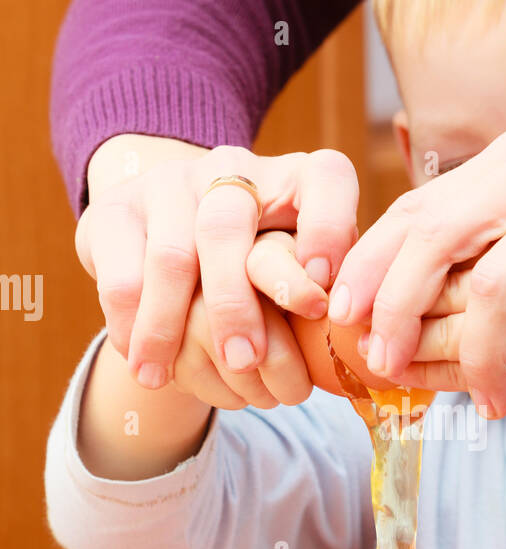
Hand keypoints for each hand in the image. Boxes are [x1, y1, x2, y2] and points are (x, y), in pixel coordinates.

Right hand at [77, 135, 358, 390]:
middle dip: (234, 305)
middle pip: (226, 227)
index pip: (326, 181)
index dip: (328, 235)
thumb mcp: (300, 274)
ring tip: (167, 378)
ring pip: (169, 256)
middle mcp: (235, 170)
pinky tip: (142, 365)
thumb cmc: (257, 269)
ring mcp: (170, 185)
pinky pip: (120, 275)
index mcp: (298, 178)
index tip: (322, 304)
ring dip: (169, 327)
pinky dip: (131, 327)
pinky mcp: (114, 211)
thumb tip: (347, 345)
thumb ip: (322, 296)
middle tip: (242, 362)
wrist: (168, 231)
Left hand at [329, 127, 505, 443]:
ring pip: (498, 290)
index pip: (416, 212)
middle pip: (434, 239)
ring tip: (486, 411)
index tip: (341, 325)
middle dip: (397, 312)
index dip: (370, 268)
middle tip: (383, 371)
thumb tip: (406, 307)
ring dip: (484, 363)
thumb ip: (492, 250)